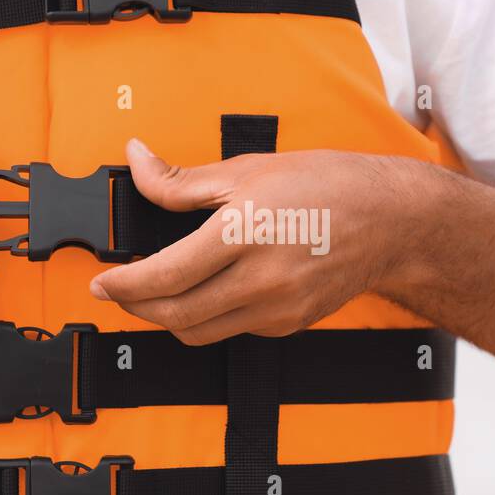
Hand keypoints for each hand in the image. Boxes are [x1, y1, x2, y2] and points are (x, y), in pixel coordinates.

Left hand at [89, 138, 412, 344]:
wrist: (392, 221)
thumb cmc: (328, 186)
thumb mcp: (248, 169)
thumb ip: (182, 181)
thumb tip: (137, 162)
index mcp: (245, 233)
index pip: (165, 275)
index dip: (123, 285)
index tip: (102, 282)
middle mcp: (261, 279)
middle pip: (175, 315)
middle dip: (136, 307)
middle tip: (117, 292)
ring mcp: (278, 309)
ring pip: (200, 332)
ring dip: (168, 319)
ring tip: (155, 295)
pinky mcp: (290, 325)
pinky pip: (233, 330)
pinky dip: (209, 316)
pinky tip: (209, 291)